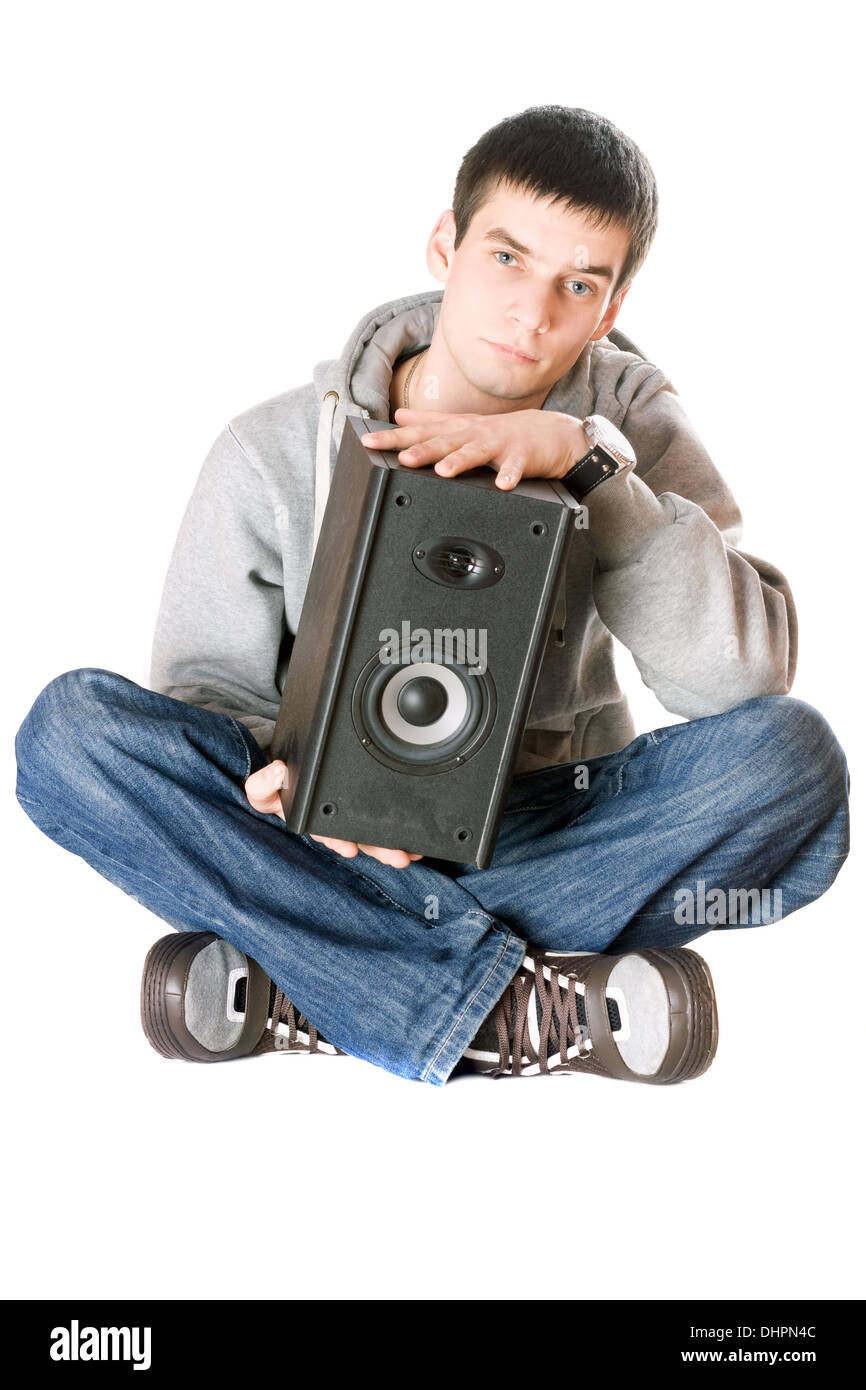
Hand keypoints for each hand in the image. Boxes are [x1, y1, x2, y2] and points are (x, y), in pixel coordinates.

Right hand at [244, 761, 422, 867]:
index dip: (339, 841)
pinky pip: (388, 821)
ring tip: (412, 853)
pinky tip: (420, 840)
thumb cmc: (280, 788)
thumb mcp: (262, 789)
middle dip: (379, 850)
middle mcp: (336, 824)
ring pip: (376, 834)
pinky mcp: (369, 809)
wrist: (293, 773)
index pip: (328, 834)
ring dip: (394, 845)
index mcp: (314, 822)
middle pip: (360, 839)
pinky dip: (404, 830)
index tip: (349, 847)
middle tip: (397, 858)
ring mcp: (353, 818)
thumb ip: (261, 786)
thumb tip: (277, 774)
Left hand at [361, 407, 589, 489]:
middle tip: (402, 458)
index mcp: (459, 430)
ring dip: (460, 461)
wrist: (553, 433)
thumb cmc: (505, 433)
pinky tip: (502, 485)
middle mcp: (475, 433)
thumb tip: (401, 416)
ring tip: (443, 471)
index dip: (393, 437)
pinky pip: (516, 468)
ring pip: (476, 452)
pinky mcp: (523, 457)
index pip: (420, 432)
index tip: (367, 442)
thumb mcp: (465, 425)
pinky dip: (510, 475)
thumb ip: (432, 422)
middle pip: (444, 441)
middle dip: (422, 449)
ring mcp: (500, 444)